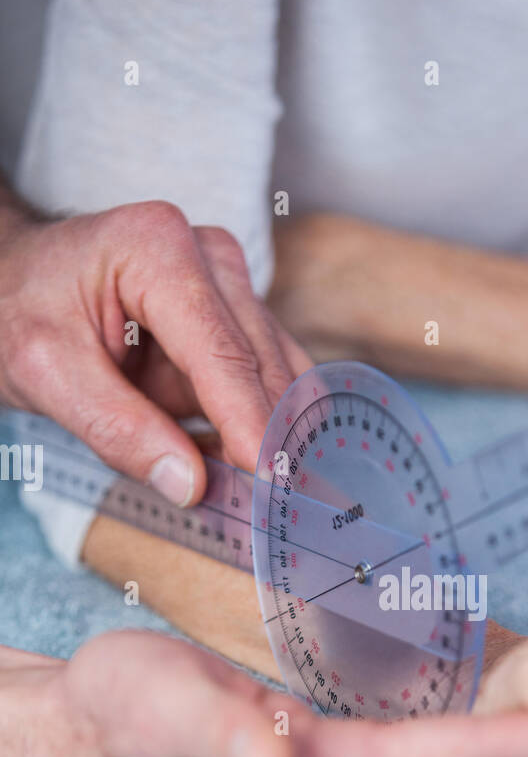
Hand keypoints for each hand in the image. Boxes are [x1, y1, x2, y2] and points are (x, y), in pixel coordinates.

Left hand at [0, 200, 311, 503]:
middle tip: (267, 506)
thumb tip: (190, 484)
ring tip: (253, 492)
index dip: (250, 421)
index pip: (221, 353)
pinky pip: (262, 379)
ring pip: (273, 375)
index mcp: (157, 250)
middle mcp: (208, 257)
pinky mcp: (235, 315)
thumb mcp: (46, 374)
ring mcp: (228, 283)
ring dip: (259, 431)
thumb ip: (118, 429)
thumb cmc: (18, 310)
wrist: (11, 283)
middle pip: (258, 363)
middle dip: (262, 433)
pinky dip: (254, 424)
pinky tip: (240, 462)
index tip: (272, 476)